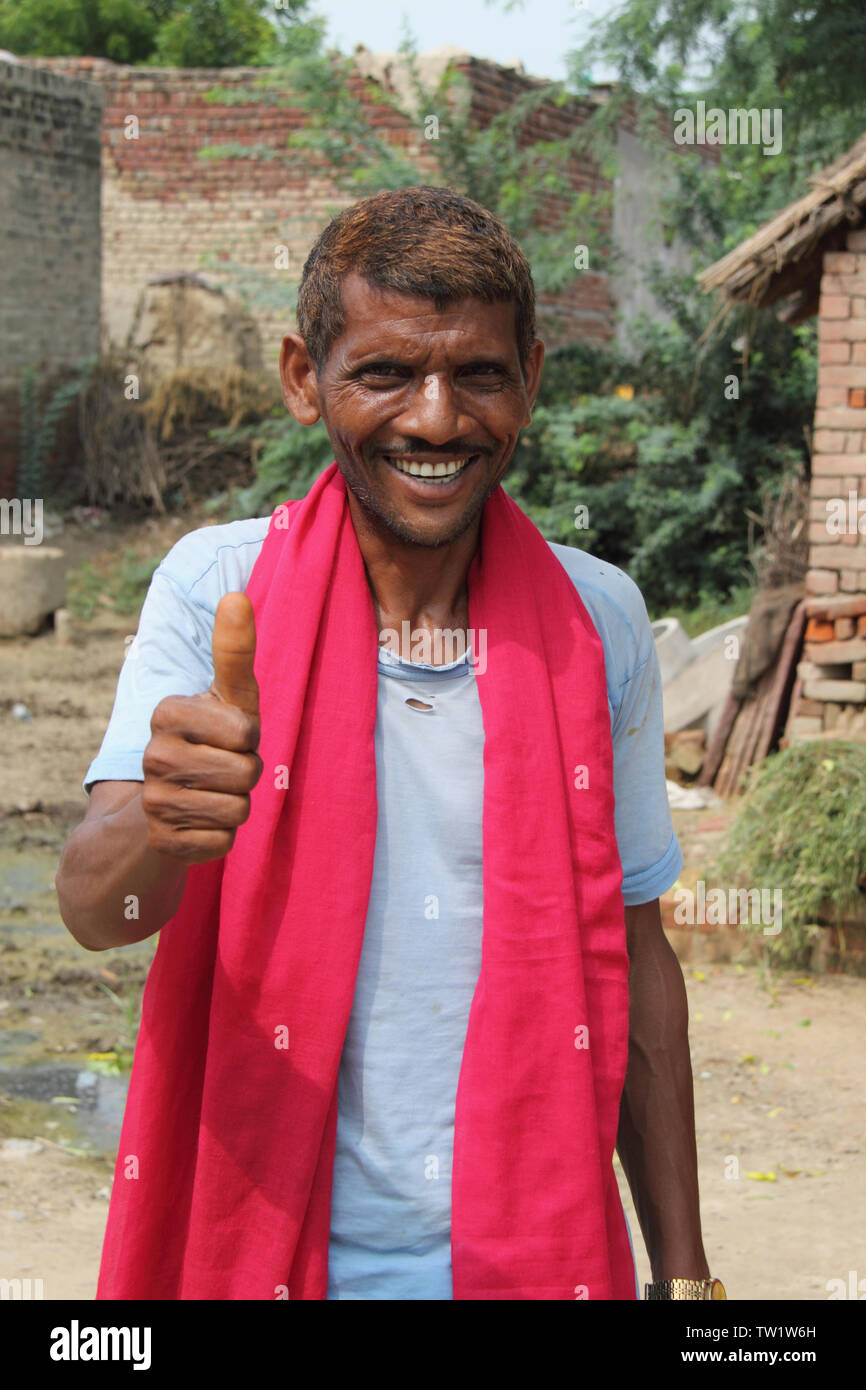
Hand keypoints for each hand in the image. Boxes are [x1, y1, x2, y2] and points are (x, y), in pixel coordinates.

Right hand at [141, 592, 262, 862]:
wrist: (168, 801)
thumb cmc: (214, 738)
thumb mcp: (228, 696)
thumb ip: (234, 650)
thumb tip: (236, 596)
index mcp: (166, 713)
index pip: (245, 731)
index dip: (250, 737)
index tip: (230, 735)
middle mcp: (153, 756)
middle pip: (246, 774)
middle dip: (246, 773)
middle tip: (223, 767)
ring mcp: (154, 801)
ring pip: (237, 810)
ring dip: (237, 805)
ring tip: (214, 793)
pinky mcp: (162, 841)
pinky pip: (222, 843)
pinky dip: (222, 836)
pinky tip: (201, 821)